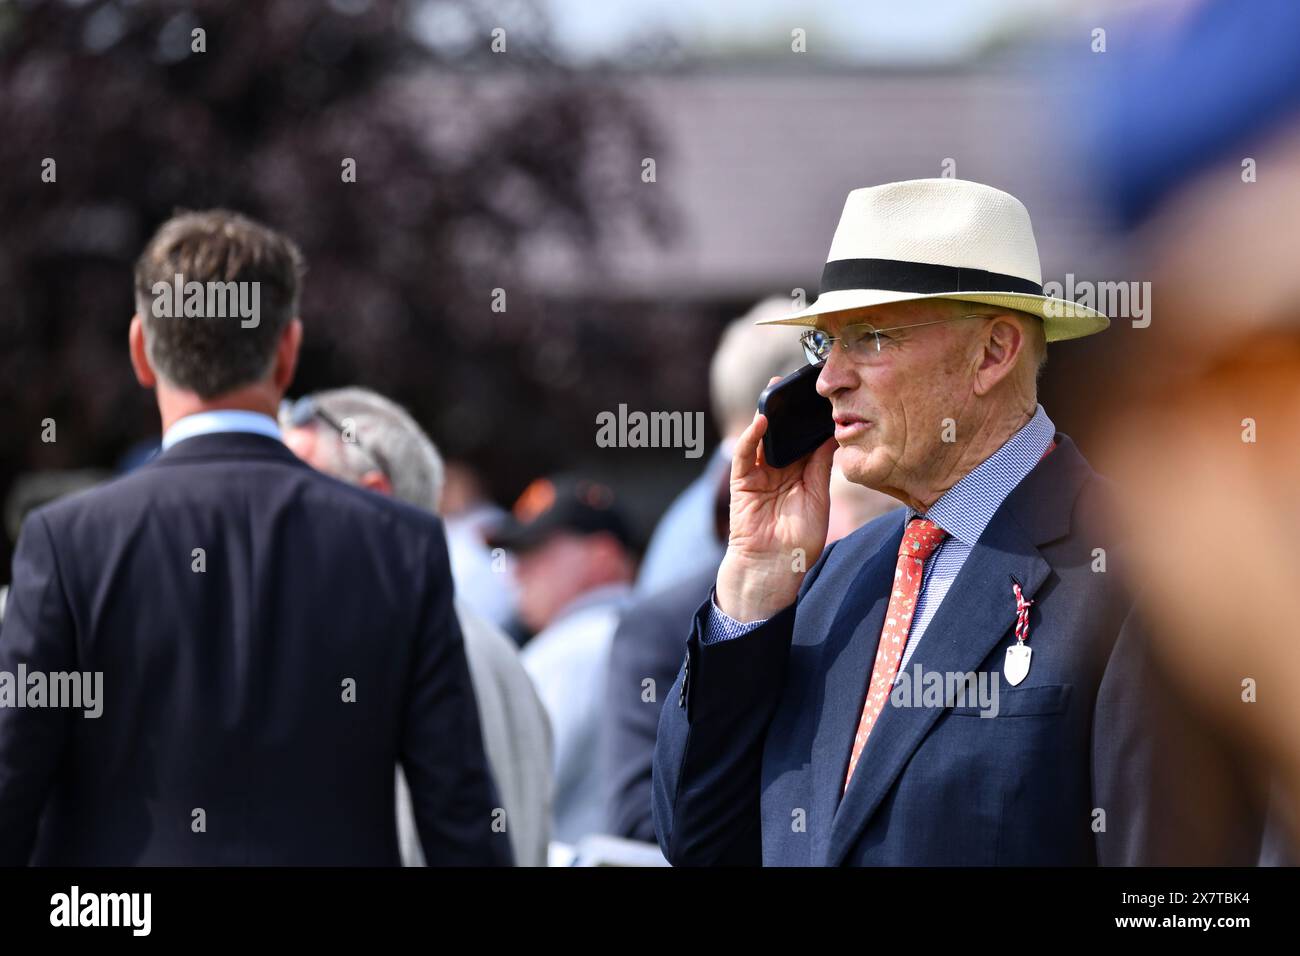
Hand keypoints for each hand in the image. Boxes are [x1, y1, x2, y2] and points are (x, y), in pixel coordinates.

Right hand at [715, 402, 835, 622]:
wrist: (775, 567)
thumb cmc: (800, 540)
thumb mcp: (818, 497)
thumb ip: (820, 465)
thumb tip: (833, 435)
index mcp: (799, 472)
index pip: (804, 438)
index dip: (810, 419)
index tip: (823, 397)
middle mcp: (778, 469)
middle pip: (782, 432)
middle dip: (788, 410)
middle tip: (798, 383)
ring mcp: (759, 473)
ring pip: (762, 437)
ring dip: (767, 414)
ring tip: (776, 390)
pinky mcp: (742, 481)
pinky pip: (744, 454)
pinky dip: (750, 437)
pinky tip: (760, 421)